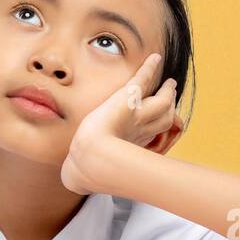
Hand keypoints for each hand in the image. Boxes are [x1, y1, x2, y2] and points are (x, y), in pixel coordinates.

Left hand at [60, 52, 182, 195]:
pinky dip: (149, 67)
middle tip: (171, 98)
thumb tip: (68, 182)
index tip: (156, 133)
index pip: (150, 138)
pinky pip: (143, 79)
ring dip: (167, 91)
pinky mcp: (130, 98)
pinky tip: (154, 58)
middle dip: (169, 110)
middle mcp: (141, 132)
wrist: (92, 159)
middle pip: (165, 119)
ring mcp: (139, 115)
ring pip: (162, 101)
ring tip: (170, 82)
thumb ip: (79, 176)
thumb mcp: (83, 175)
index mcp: (131, 148)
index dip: (155, 134)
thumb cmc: (85, 171)